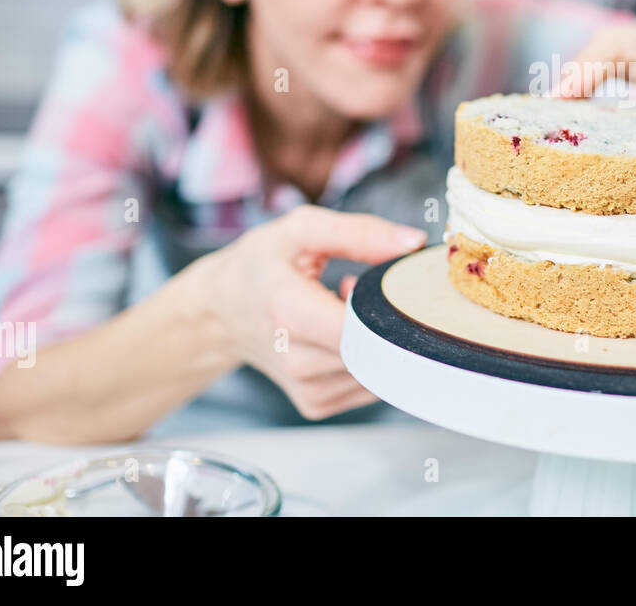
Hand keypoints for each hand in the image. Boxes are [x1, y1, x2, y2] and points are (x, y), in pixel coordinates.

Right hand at [196, 205, 425, 419]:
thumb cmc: (260, 266)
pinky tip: (345, 333)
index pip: (364, 327)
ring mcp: (307, 388)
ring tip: (347, 307)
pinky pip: (370, 385)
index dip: (391, 306)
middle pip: (379, 349)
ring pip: (381, 370)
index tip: (389, 283)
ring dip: (379, 338)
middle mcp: (297, 360)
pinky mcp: (316, 404)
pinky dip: (370, 357)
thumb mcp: (301, 230)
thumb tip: (413, 243)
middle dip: (389, 319)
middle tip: (367, 289)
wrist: (222, 310)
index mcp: (290, 311)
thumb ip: (361, 233)